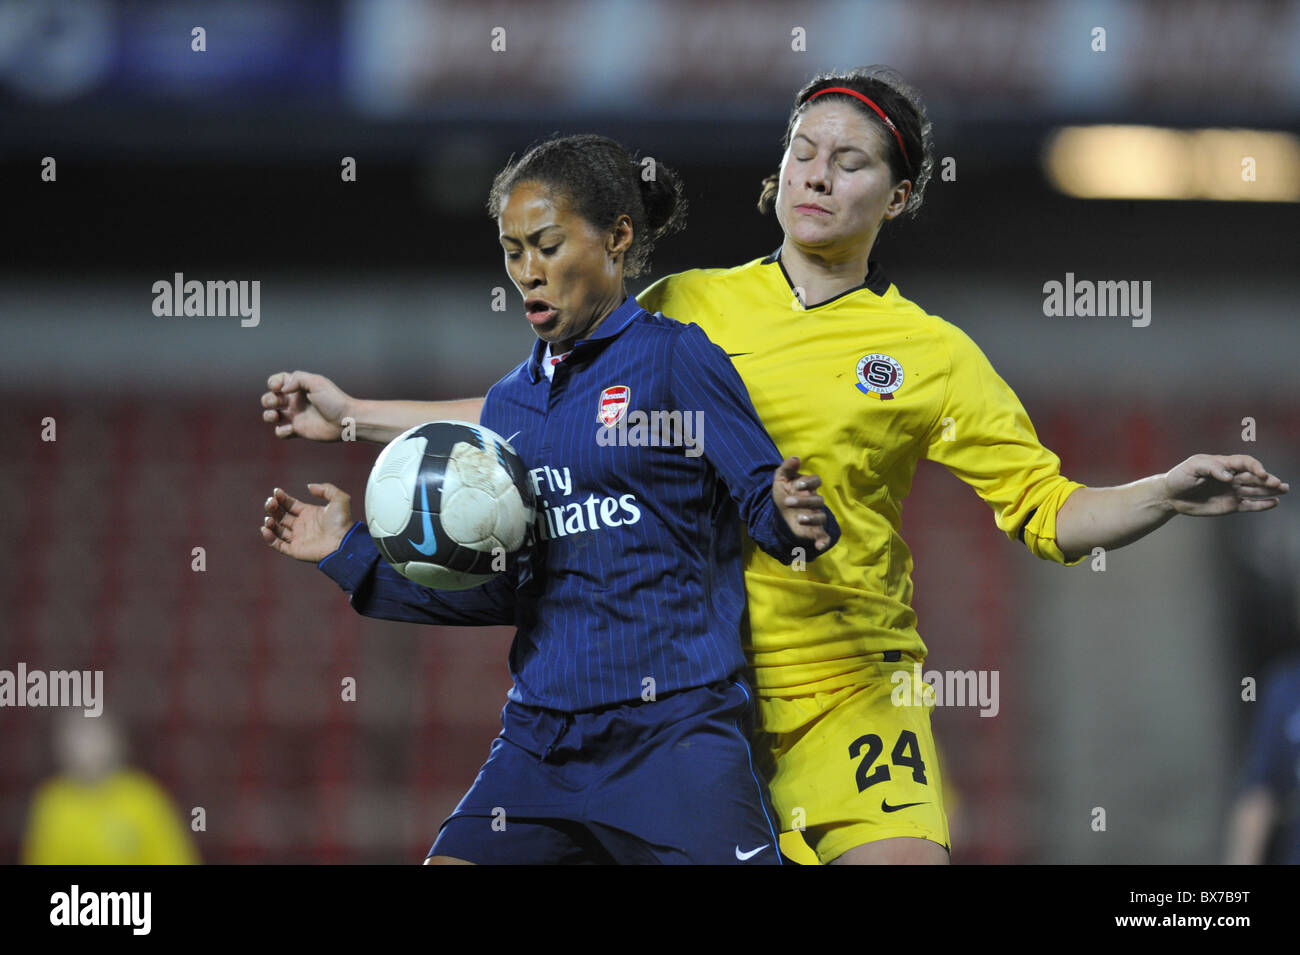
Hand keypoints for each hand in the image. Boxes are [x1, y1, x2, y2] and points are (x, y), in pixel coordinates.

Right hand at [260, 484, 353, 561]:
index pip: (289, 504)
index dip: (281, 498)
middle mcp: (302, 525)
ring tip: (270, 518)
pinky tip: (266, 529)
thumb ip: (326, 489)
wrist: (344, 542)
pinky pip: (278, 545)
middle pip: (280, 515)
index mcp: (309, 513)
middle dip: (273, 507)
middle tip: (271, 503)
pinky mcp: (295, 550)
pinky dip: (269, 538)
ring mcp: (298, 538)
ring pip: (277, 529)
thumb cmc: (343, 522)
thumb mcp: (339, 499)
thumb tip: (309, 486)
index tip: (276, 492)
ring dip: (270, 522)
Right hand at [261, 371, 353, 440]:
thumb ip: (297, 379)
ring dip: (268, 416)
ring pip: (272, 416)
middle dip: (267, 399)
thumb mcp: (316, 382)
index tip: (277, 387)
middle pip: (271, 398)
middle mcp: (296, 401)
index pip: (279, 381)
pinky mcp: (299, 430)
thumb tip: (282, 389)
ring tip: (275, 416)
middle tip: (275, 402)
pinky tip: (291, 429)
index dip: (273, 382)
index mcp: (299, 388)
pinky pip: (282, 432)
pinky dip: (281, 431)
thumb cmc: (334, 400)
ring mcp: (297, 416)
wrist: (346, 421)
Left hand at [774, 455, 832, 550]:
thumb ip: (786, 468)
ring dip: (812, 518)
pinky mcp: (814, 531)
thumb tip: (795, 458)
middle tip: (787, 501)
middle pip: (817, 500)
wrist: (780, 511)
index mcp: (808, 487)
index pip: (816, 481)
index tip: (796, 485)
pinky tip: (819, 546)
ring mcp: (815, 516)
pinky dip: (824, 541)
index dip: (808, 482)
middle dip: (803, 501)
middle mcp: (814, 501)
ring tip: (799, 519)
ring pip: (821, 517)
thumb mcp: (780, 479)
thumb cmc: (784, 492)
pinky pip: (823, 536)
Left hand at [1163, 454, 1288, 515]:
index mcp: (1224, 464)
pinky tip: (1274, 503)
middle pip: (1254, 477)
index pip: (1245, 463)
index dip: (1255, 467)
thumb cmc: (1180, 477)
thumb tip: (1229, 476)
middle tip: (1278, 484)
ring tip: (1284, 489)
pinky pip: (1249, 505)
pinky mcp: (1231, 505)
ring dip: (1271, 490)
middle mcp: (1232, 477)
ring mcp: (1232, 491)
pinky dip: (1262, 504)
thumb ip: (1211, 468)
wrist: (1171, 496)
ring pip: (1256, 490)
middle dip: (1268, 479)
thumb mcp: (1192, 467)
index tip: (1261, 473)